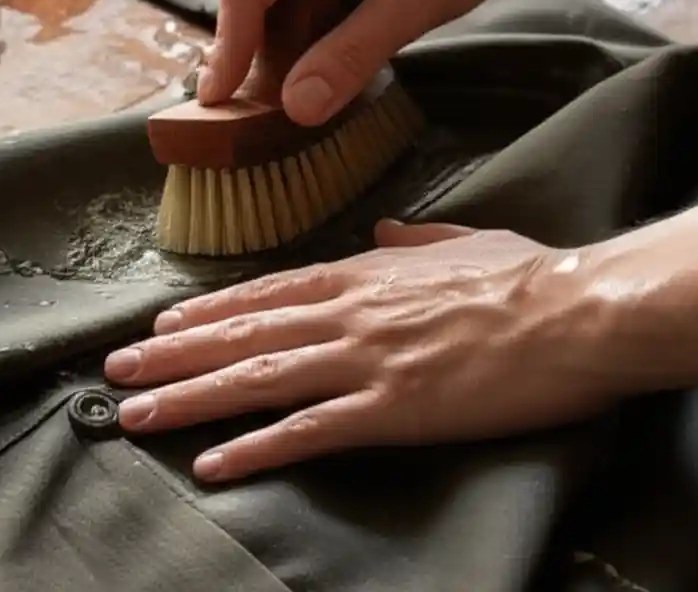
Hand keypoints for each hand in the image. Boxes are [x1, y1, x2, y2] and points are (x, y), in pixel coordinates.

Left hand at [103, 219, 620, 482]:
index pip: (269, 292)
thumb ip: (416, 240)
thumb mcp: (467, 240)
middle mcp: (351, 312)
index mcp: (369, 273)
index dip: (210, 311)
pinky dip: (255, 448)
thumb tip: (384, 232)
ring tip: (137, 413)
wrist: (579, 309)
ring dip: (190, 398)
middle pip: (243, 335)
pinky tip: (213, 464)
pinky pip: (308, 432)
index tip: (163, 324)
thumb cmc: (532, 276)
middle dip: (173, 354)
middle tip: (117, 369)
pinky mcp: (392, 408)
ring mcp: (367, 359)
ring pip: (257, 379)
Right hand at [198, 0, 579, 124]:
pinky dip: (302, 21)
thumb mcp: (412, 4)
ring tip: (276, 90)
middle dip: (247, 47)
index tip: (214, 99)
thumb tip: (297, 107)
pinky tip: (316, 54)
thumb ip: (351, 54)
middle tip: (241, 106)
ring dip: (276, 37)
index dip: (227, 48)